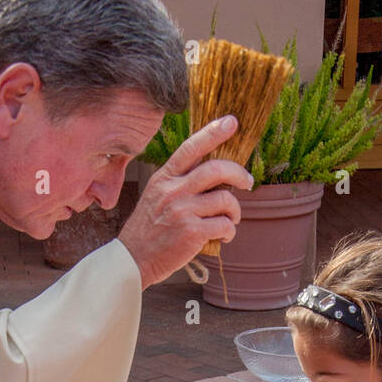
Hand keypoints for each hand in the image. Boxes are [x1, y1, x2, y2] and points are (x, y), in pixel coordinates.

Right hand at [118, 115, 252, 288]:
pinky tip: (225, 235)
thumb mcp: (156, 195)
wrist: (134, 259)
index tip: (232, 122)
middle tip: (247, 181)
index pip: (192, 147)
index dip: (213, 132)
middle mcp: (173, 190)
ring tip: (232, 219)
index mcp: (165, 177)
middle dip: (239, 173)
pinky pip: (224, 224)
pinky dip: (230, 230)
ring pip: (225, 199)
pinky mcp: (191, 232)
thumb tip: (214, 172)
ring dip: (235, 210)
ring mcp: (182, 211)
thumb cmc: (150, 229)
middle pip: (217, 169)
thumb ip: (179, 181)